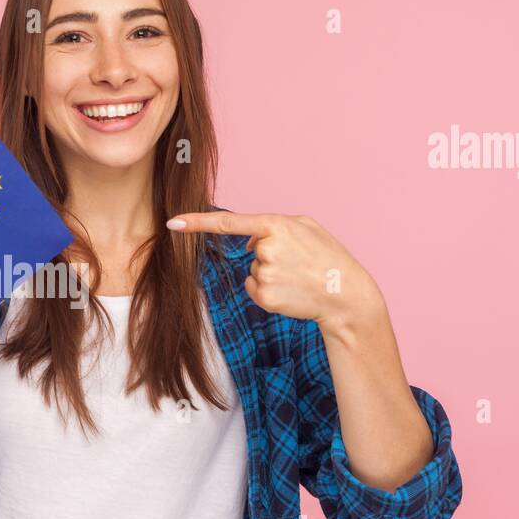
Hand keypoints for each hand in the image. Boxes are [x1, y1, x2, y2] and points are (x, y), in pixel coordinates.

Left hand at [165, 211, 381, 332]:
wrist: (345, 294)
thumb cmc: (328, 256)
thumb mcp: (307, 227)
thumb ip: (273, 226)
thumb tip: (248, 242)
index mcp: (276, 225)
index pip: (229, 223)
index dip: (198, 222)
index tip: (173, 221)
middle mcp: (266, 249)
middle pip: (251, 251)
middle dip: (269, 255)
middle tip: (299, 262)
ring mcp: (264, 274)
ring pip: (253, 270)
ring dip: (271, 274)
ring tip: (298, 277)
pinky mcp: (263, 297)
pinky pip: (254, 288)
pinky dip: (269, 290)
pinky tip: (291, 291)